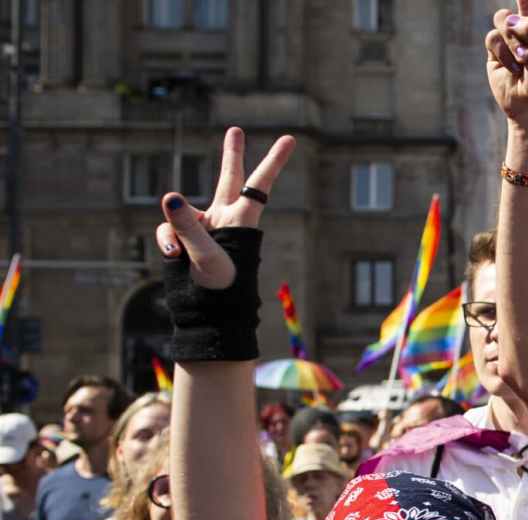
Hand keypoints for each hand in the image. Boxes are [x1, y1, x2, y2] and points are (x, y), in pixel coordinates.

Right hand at [154, 127, 295, 289]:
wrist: (207, 311)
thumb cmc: (221, 286)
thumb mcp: (206, 256)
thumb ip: (187, 227)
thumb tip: (170, 197)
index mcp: (242, 219)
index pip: (260, 184)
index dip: (274, 161)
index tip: (291, 139)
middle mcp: (224, 218)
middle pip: (228, 179)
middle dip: (231, 155)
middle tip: (235, 130)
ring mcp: (203, 226)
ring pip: (184, 208)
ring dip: (178, 222)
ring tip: (182, 254)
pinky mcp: (183, 236)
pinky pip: (167, 228)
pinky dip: (166, 241)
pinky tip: (173, 257)